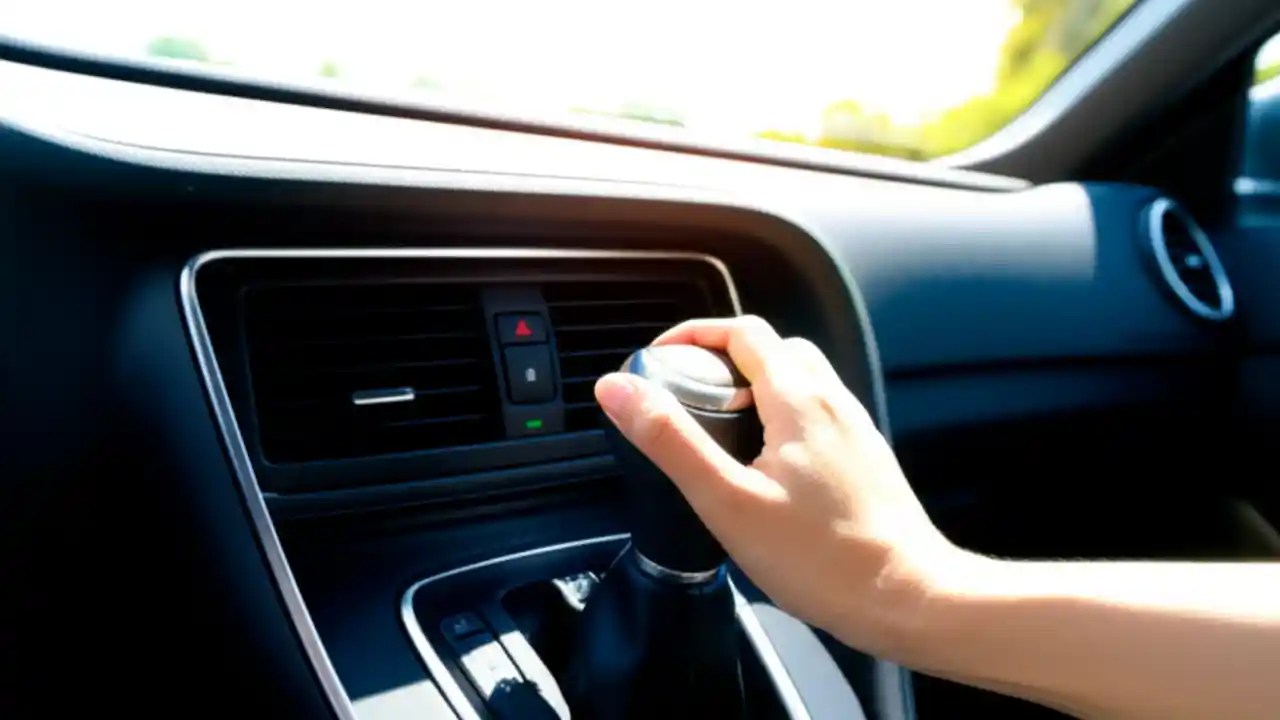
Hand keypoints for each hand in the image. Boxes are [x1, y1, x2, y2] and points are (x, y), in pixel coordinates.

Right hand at [594, 316, 961, 657]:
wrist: (906, 597)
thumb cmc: (823, 560)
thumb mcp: (727, 501)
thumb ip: (671, 440)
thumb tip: (620, 390)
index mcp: (800, 400)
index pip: (743, 331)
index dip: (695, 334)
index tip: (661, 357)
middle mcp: (834, 402)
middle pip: (773, 349)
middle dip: (723, 359)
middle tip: (688, 392)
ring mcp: (854, 429)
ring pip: (799, 380)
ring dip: (755, 387)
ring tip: (720, 429)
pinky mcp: (865, 458)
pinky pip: (817, 415)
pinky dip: (782, 417)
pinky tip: (764, 466)